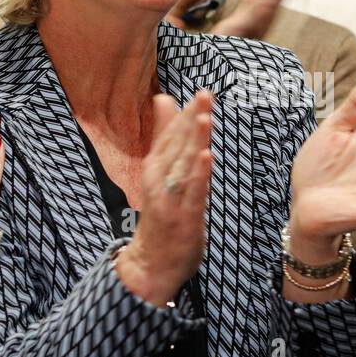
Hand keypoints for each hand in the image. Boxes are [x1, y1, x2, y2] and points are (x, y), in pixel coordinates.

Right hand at [116, 91, 214, 306]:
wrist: (149, 264)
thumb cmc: (160, 213)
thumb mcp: (160, 171)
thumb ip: (163, 135)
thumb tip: (164, 98)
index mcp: (157, 167)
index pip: (172, 135)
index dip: (187, 114)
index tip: (203, 93)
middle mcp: (160, 180)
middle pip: (178, 146)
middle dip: (192, 120)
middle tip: (205, 95)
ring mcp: (170, 199)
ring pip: (185, 166)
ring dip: (194, 141)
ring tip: (204, 118)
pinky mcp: (182, 218)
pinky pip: (192, 193)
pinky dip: (198, 174)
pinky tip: (206, 156)